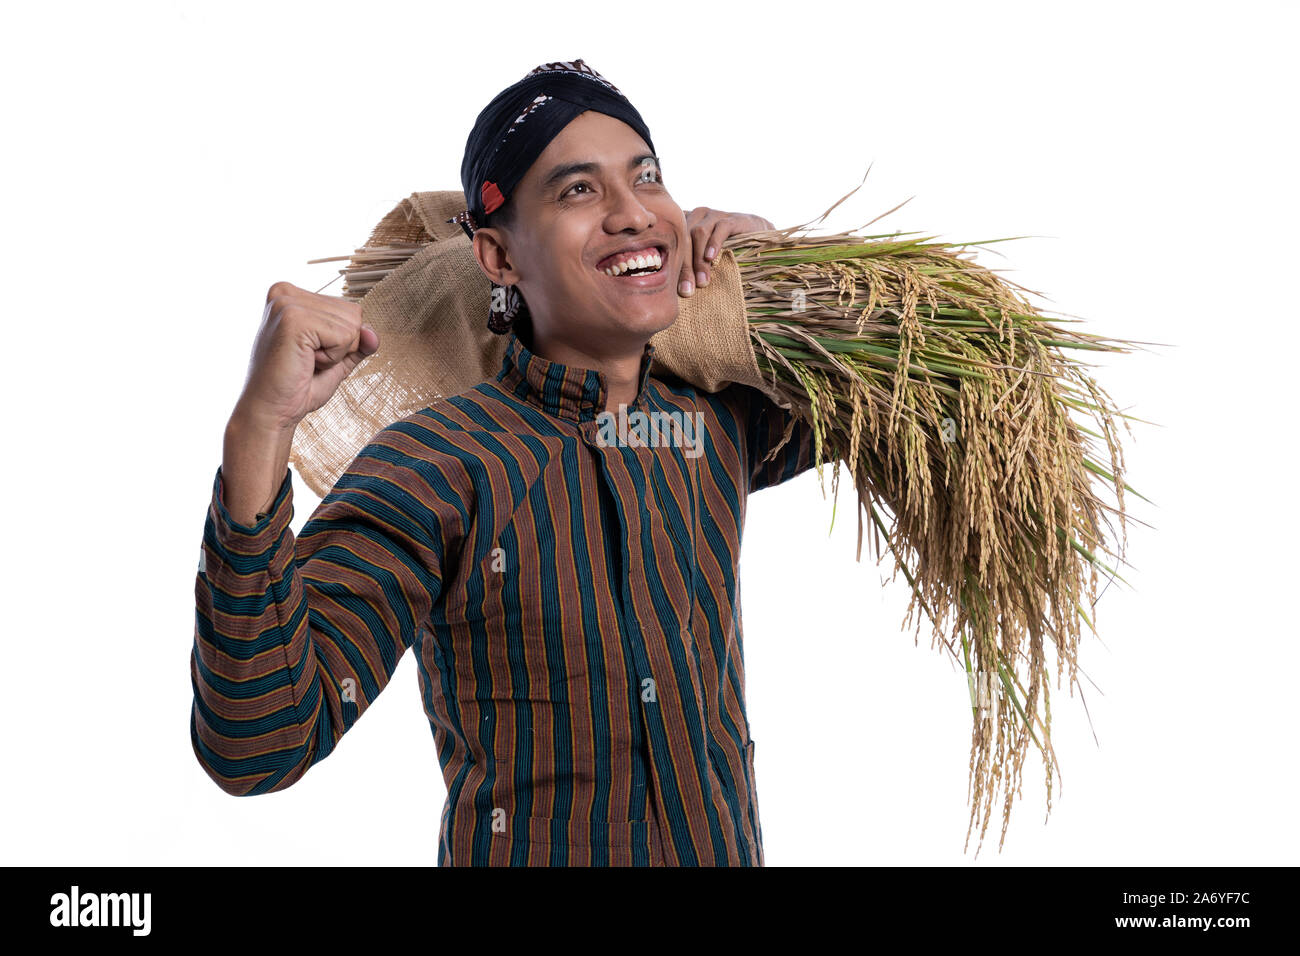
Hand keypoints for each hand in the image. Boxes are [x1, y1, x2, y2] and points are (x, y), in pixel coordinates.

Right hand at [233, 281, 379, 433]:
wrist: (270, 412)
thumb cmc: (297, 387)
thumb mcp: (336, 360)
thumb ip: (358, 343)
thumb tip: (373, 333)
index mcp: (291, 295)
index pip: (349, 309)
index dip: (341, 341)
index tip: (309, 355)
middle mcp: (286, 293)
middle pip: (354, 314)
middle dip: (341, 346)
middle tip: (307, 361)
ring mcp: (287, 303)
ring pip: (352, 325)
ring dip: (336, 353)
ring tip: (304, 361)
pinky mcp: (294, 319)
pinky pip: (344, 336)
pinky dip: (332, 358)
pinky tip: (305, 362)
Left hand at [677, 207, 774, 296]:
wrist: (757, 235)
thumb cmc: (726, 250)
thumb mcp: (703, 258)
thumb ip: (689, 266)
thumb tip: (678, 291)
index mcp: (684, 224)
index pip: (673, 243)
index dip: (673, 266)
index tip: (676, 290)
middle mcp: (696, 216)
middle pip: (683, 239)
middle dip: (684, 267)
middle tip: (687, 290)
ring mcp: (714, 215)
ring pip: (698, 234)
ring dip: (699, 260)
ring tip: (702, 281)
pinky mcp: (732, 218)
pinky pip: (720, 228)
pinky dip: (714, 244)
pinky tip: (711, 258)